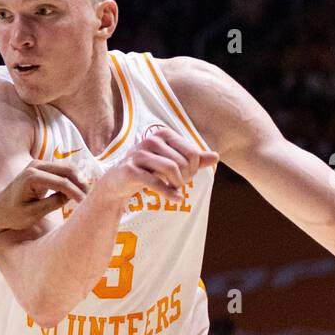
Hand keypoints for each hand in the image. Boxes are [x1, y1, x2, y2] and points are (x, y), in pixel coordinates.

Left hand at [0, 159, 88, 231]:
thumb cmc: (12, 215)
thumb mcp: (33, 214)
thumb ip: (53, 203)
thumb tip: (72, 195)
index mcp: (31, 177)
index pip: (62, 183)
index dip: (77, 193)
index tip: (87, 205)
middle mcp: (36, 165)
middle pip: (68, 170)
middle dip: (82, 183)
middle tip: (93, 199)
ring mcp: (39, 164)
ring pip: (68, 168)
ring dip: (79, 181)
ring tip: (88, 197)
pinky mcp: (42, 167)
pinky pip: (62, 171)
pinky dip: (72, 180)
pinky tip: (79, 193)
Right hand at [95, 125, 218, 205]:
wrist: (118, 182)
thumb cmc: (148, 170)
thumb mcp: (172, 162)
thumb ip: (193, 159)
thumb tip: (216, 157)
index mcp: (163, 134)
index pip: (192, 153)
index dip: (194, 169)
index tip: (186, 177)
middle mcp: (151, 140)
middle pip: (183, 162)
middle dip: (185, 178)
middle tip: (179, 185)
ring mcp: (139, 154)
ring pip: (172, 169)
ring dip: (178, 184)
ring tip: (175, 190)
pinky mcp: (131, 170)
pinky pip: (156, 182)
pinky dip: (169, 193)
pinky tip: (176, 199)